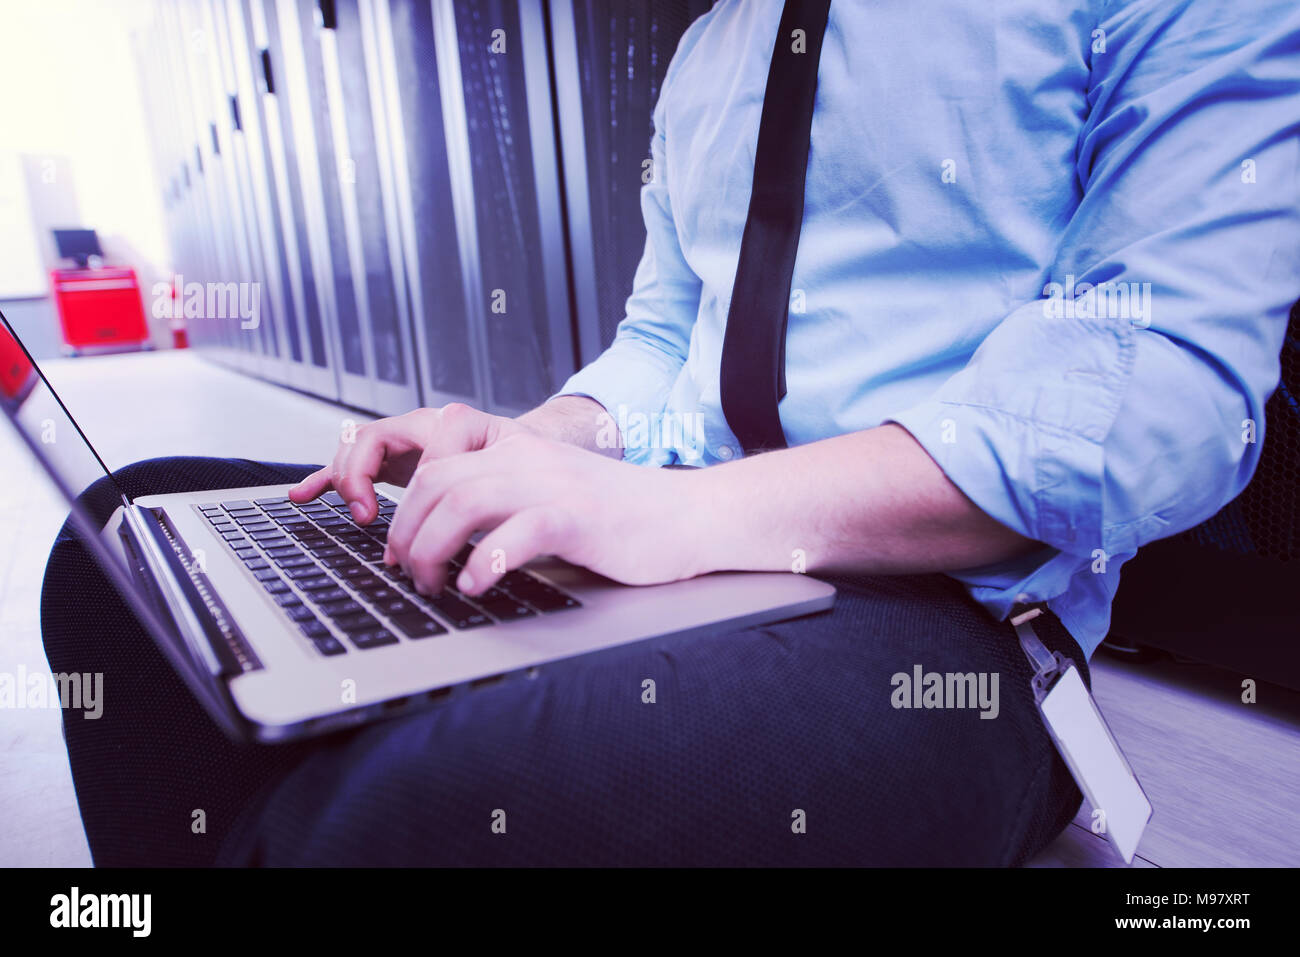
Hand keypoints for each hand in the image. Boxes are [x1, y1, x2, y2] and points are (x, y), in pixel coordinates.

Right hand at [289, 403, 528, 522]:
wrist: (529, 453)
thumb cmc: (525, 463)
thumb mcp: (515, 472)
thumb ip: (489, 488)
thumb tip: (475, 531)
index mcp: (450, 423)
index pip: (407, 437)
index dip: (387, 475)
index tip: (400, 506)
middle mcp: (423, 428)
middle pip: (369, 439)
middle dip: (359, 477)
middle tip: (365, 515)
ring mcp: (404, 443)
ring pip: (355, 449)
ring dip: (343, 479)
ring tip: (353, 511)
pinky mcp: (393, 462)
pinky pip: (351, 465)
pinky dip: (325, 479)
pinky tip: (302, 495)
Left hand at [384, 431, 709, 596]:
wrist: (692, 515)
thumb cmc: (626, 517)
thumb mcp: (556, 492)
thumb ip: (508, 503)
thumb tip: (452, 542)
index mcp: (520, 449)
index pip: (436, 466)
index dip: (404, 510)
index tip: (400, 549)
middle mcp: (530, 459)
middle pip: (436, 483)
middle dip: (406, 534)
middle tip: (408, 574)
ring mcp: (554, 485)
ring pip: (462, 502)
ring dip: (432, 549)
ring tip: (434, 584)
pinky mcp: (579, 518)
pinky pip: (515, 533)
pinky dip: (484, 562)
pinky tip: (478, 585)